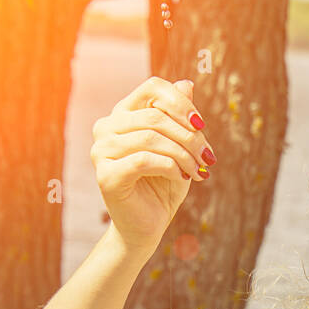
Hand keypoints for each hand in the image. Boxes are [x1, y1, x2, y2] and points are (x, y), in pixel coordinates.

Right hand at [90, 76, 215, 252]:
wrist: (148, 226)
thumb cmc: (164, 184)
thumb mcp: (179, 147)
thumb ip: (180, 117)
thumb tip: (187, 83)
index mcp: (123, 113)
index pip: (153, 88)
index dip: (181, 103)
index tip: (202, 126)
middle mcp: (106, 127)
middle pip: (155, 116)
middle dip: (189, 136)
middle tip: (207, 157)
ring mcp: (101, 150)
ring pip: (151, 137)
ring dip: (183, 154)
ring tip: (198, 171)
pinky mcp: (106, 175)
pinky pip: (144, 160)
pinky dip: (171, 167)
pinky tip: (183, 178)